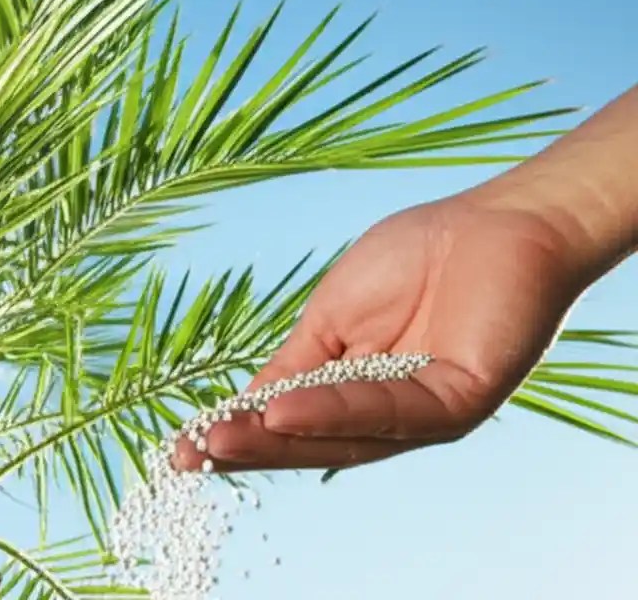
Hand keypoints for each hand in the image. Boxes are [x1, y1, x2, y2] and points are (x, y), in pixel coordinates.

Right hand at [172, 192, 599, 472]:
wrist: (497, 223)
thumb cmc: (419, 258)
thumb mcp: (332, 317)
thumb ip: (295, 366)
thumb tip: (243, 407)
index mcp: (359, 392)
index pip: (291, 424)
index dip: (238, 433)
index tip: (180, 446)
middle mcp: (391, 416)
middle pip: (311, 443)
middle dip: (249, 448)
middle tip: (190, 454)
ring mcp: (425, 414)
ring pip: (344, 438)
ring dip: (279, 440)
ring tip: (221, 438)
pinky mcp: (458, 402)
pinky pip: (388, 413)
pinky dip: (333, 412)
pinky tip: (285, 411)